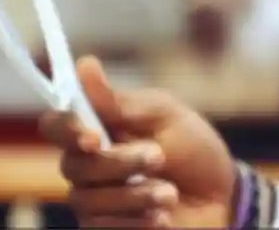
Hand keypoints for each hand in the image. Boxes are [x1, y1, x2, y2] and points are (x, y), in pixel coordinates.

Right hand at [41, 57, 237, 228]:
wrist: (223, 198)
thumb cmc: (193, 149)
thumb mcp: (166, 116)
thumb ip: (121, 101)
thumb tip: (84, 65)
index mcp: (97, 129)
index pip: (55, 126)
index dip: (65, 129)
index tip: (92, 137)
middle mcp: (88, 165)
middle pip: (73, 166)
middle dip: (117, 163)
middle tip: (159, 157)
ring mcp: (95, 201)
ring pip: (87, 201)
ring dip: (133, 195)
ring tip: (170, 193)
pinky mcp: (107, 228)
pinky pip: (101, 228)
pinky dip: (135, 221)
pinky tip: (164, 218)